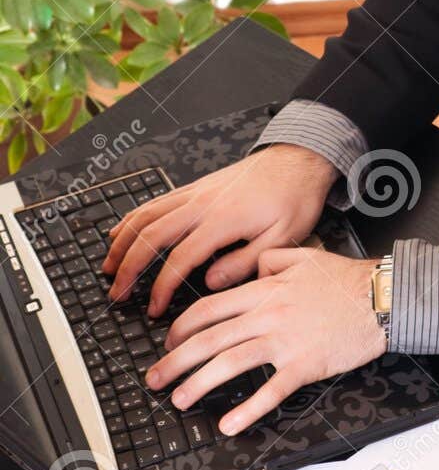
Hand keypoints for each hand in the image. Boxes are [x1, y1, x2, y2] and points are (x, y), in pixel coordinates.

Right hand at [102, 143, 339, 315]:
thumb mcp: (283, 237)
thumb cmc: (294, 199)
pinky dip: (132, 217)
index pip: (180, 259)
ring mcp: (195, 192)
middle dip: (128, 266)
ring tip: (108, 267)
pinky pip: (155, 201)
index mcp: (223, 220)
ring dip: (123, 241)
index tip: (153, 309)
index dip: (162, 287)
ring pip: (146, 214)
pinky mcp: (195, 187)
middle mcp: (202, 204)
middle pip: (151, 235)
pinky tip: (121, 230)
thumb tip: (211, 283)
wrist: (299, 160)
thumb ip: (246, 262)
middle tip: (116, 293)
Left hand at [143, 247, 387, 434]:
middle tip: (155, 379)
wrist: (381, 299)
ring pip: (229, 363)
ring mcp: (284, 341)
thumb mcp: (305, 256)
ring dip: (198, 384)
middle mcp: (268, 315)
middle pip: (208, 338)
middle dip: (175, 361)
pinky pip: (270, 391)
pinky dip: (248, 409)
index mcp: (265, 290)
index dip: (181, 328)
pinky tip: (230, 423)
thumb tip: (252, 267)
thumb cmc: (348, 280)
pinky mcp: (304, 365)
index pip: (209, 309)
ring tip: (180, 399)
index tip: (168, 342)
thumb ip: (272, 260)